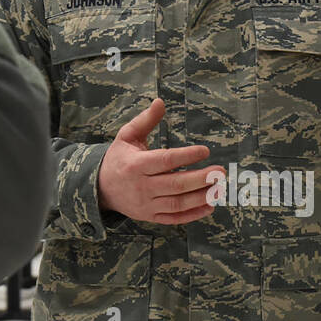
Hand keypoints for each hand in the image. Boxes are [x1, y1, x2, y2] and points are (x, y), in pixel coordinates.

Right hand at [97, 98, 223, 224]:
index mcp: (136, 164)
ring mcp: (146, 204)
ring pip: (177, 203)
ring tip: (219, 188)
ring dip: (201, 197)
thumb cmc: (118, 158)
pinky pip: (174, 218)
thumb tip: (160, 102)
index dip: (186, 156)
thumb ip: (145, 120)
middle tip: (220, 171)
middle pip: (175, 184)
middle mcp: (141, 186)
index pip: (165, 161)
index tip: (205, 150)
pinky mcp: (150, 216)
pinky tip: (209, 205)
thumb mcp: (127, 136)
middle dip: (200, 179)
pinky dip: (193, 214)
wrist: (100, 188)